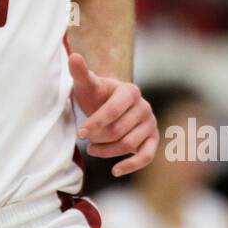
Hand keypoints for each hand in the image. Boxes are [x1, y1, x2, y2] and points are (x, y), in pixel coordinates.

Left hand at [68, 52, 157, 175]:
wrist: (109, 105)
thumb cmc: (96, 96)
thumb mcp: (87, 85)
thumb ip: (80, 72)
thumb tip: (74, 56)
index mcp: (130, 91)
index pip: (113, 110)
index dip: (95, 123)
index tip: (80, 133)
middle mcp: (145, 106)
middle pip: (119, 130)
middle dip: (99, 137)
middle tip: (86, 139)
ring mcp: (151, 124)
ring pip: (129, 144)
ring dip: (107, 151)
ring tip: (92, 149)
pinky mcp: (153, 140)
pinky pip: (146, 157)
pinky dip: (131, 165)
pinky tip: (114, 171)